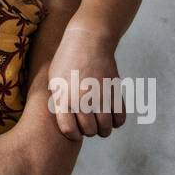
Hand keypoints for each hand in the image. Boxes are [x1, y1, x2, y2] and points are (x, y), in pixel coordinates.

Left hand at [48, 22, 126, 138]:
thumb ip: (58, 101)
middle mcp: (82, 99)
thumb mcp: (54, 80)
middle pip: (89, 130)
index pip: (69, 130)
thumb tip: (61, 121)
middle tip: (89, 126)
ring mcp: (100, 96)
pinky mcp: (114, 91)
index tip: (76, 132)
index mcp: (64, 97)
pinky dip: (117, 122)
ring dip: (104, 129)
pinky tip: (112, 116)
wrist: (88, 40)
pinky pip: (120, 117)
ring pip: (106, 127)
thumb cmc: (67, 60)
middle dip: (89, 131)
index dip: (73, 135)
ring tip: (101, 124)